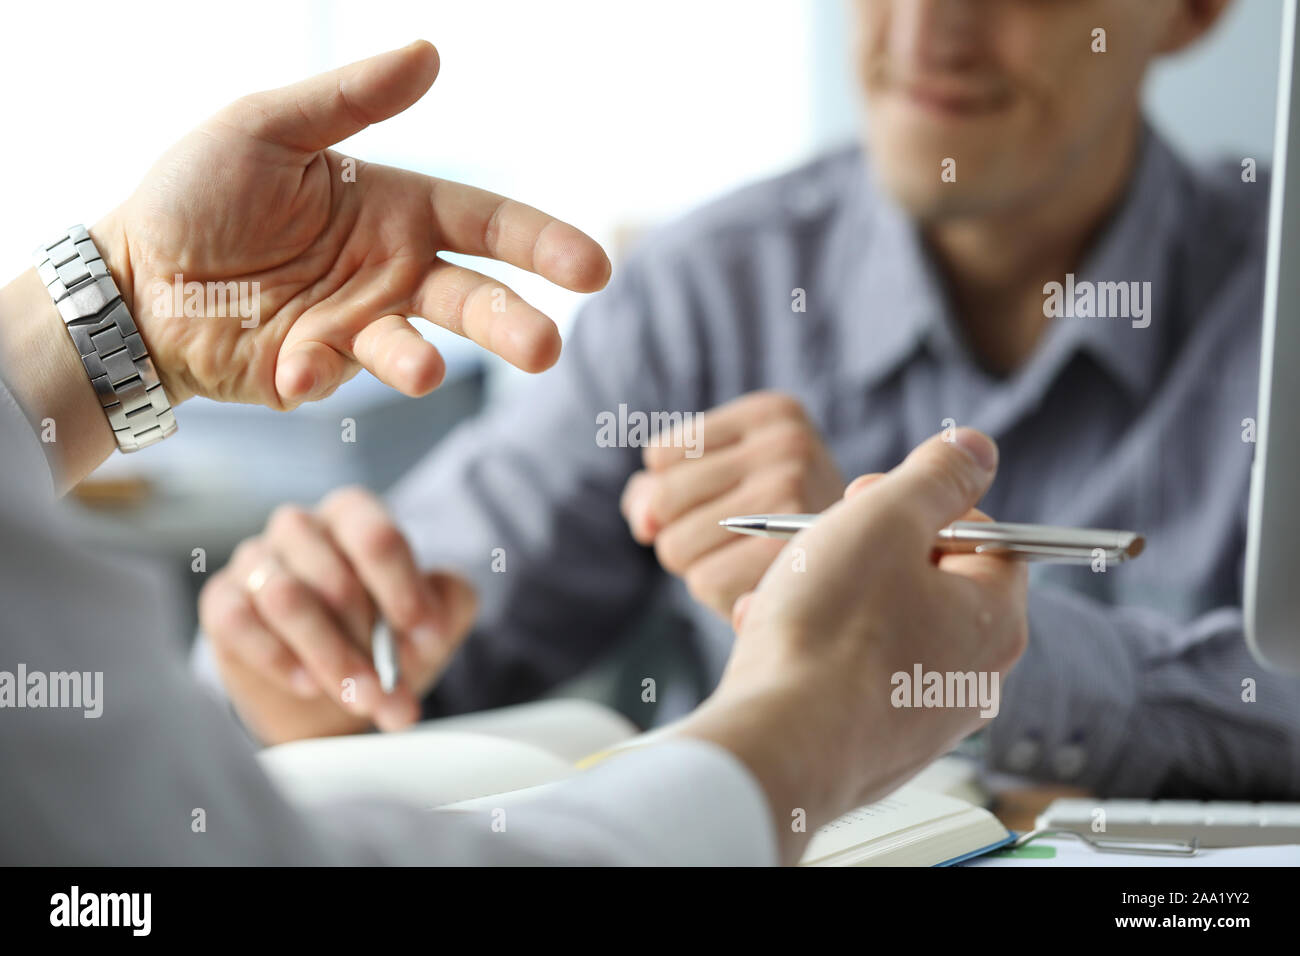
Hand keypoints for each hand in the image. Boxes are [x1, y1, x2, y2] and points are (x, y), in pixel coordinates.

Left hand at [95, 40, 609, 408]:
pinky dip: (320, 374)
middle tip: (546, 350)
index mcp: (396, 209)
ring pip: (416, 349)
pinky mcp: (315, 371)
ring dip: (423, 362)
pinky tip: (293, 368)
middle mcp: (392, 273)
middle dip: (514, 324)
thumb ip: (349, 100)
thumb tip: (430, 53)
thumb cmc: (199, 191)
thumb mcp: (266, 126)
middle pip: (473, 299)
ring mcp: (357, 327)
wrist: (134, 273)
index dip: (542, 245)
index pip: (487, 225)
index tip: (593, 270)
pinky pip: (331, 376)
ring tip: (425, 369)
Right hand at [199, 486, 476, 743]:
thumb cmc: (382, 640)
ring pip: (285, 597)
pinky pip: (239, 621)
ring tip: (359, 695)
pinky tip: (308, 684)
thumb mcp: (430, 620)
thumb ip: (448, 605)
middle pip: (333, 577)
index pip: (375, 535)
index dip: (402, 587)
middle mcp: (301, 528)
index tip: (423, 633)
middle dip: (367, 643)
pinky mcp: (221, 599)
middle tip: (389, 688)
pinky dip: (278, 658)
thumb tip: (430, 627)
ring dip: (329, 656)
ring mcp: (255, 560)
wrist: (324, 687)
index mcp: (353, 515)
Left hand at [619, 391, 843, 617]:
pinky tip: (756, 583)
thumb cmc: (772, 528)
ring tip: (748, 558)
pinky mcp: (791, 556)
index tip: (733, 499)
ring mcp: (795, 497)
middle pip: (662, 500)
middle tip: (737, 537)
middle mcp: (787, 443)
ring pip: (674, 545)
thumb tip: (644, 524)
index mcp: (771, 411)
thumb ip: (656, 492)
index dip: (679, 491)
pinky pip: (702, 580)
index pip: (660, 456)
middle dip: (681, 528)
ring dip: (698, 563)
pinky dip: (718, 592)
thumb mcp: (721, 484)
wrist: (854, 579)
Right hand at [676, 429, 1028, 863]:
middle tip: (824, 541)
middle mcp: (975, 676)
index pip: (987, 536)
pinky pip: (851, 678)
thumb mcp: (885, 520)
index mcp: (995, 617)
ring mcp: (926, 720)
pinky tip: (770, 637)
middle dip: (869, 551)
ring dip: (831, 596)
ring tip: (783, 593)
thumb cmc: (829, 632)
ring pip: (882, 629)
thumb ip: (936, 476)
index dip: (923, 503)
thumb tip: (975, 449)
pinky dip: (815, 649)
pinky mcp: (876, 749)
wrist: (779, 746)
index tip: (868, 498)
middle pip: (930, 582)